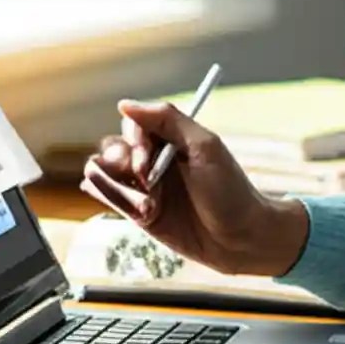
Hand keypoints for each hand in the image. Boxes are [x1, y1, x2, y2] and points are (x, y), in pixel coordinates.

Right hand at [82, 100, 308, 275]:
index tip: (148, 160)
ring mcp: (143, 186)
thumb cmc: (230, 191)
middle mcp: (153, 158)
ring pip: (103, 172)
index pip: (133, 126)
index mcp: (170, 138)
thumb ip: (167, 119)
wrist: (241, 239)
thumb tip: (125, 104)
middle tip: (149, 180)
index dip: (135, 141)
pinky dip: (115, 201)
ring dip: (118, 187)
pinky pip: (108, 197)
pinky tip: (142, 212)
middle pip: (112, 148)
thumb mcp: (205, 147)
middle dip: (123, 163)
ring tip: (148, 206)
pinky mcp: (137, 212)